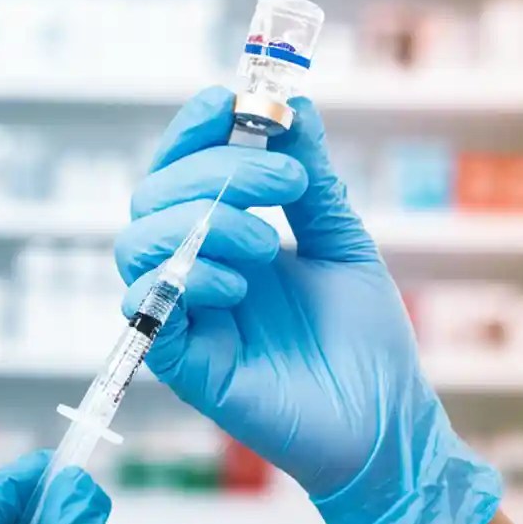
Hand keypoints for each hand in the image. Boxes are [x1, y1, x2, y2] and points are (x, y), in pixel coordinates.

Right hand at [114, 87, 501, 523]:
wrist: (387, 425)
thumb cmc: (364, 341)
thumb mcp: (340, 241)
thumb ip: (311, 180)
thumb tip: (295, 104)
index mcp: (224, 235)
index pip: (179, 167)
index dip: (192, 128)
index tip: (232, 99)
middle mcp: (194, 268)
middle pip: (151, 195)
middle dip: (213, 171)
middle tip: (286, 181)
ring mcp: (183, 314)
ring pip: (134, 244)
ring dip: (198, 221)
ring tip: (265, 241)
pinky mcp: (182, 362)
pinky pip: (147, 308)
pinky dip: (186, 279)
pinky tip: (241, 285)